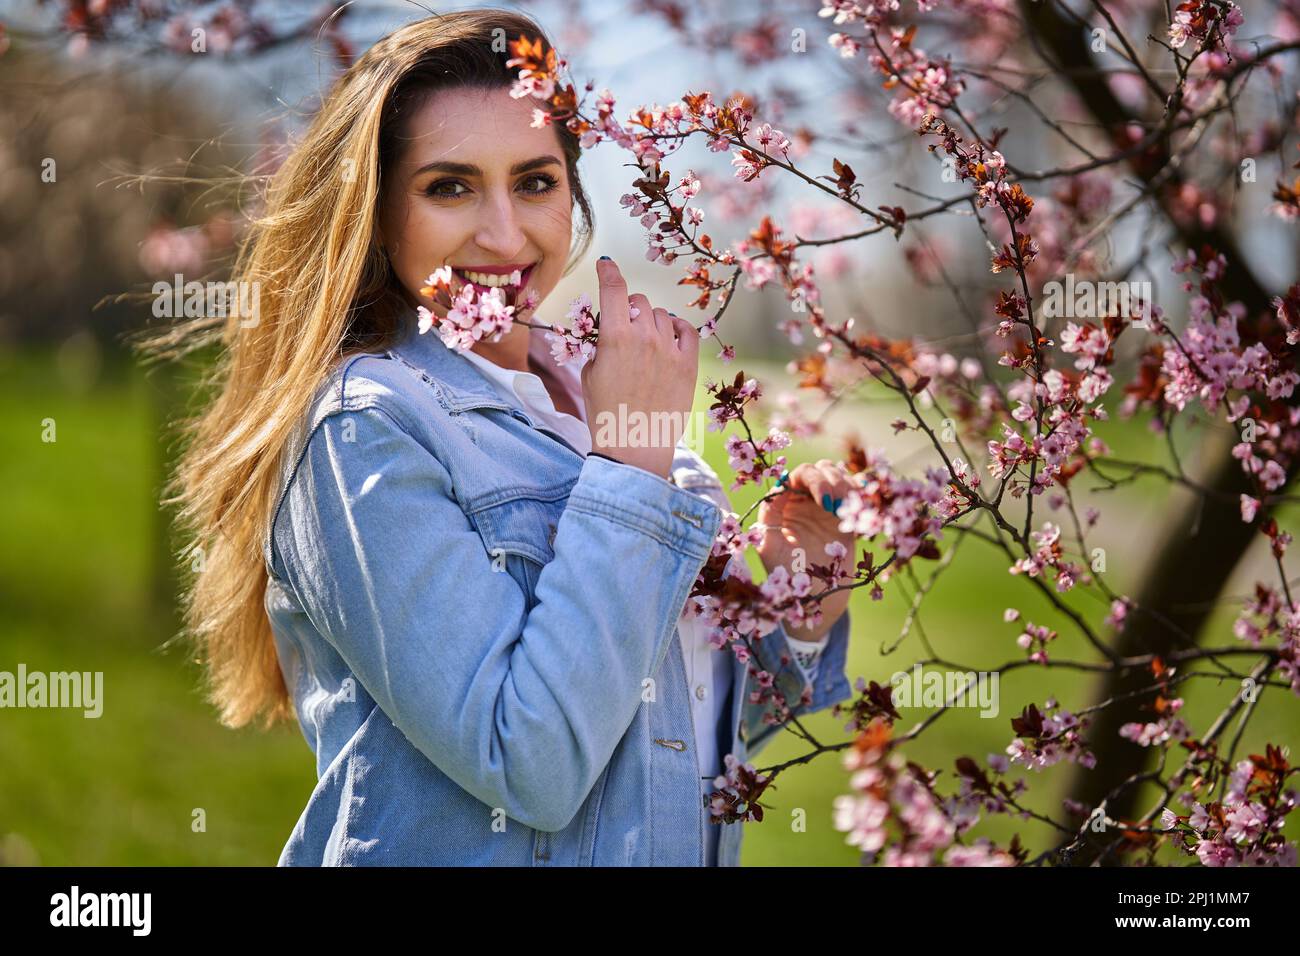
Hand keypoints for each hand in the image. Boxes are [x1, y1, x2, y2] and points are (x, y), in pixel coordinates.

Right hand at [580, 257, 698, 478]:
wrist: (634, 447)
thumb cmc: (606, 413)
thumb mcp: (590, 374)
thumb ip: (601, 344)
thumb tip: (612, 329)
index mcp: (615, 338)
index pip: (613, 289)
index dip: (608, 271)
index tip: (605, 263)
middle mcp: (645, 337)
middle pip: (638, 302)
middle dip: (628, 309)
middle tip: (623, 330)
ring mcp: (670, 350)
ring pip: (660, 315)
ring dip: (650, 321)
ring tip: (644, 343)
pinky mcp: (689, 364)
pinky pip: (686, 330)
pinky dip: (676, 329)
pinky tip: (669, 337)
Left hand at [756, 460, 856, 642]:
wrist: (816, 600)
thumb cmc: (788, 577)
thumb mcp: (770, 548)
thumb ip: (770, 517)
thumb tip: (779, 486)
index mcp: (782, 505)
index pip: (796, 476)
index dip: (812, 480)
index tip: (824, 500)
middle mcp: (803, 501)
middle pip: (819, 469)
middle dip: (831, 481)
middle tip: (835, 506)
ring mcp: (825, 507)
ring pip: (838, 475)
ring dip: (846, 486)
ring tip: (845, 510)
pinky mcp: (846, 518)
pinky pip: (855, 493)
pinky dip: (861, 494)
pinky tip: (859, 510)